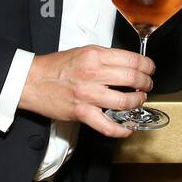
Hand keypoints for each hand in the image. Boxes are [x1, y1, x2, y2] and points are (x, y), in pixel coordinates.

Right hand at [18, 45, 154, 138]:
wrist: (31, 81)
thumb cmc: (55, 67)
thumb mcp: (82, 51)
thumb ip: (105, 57)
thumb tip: (127, 64)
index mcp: (94, 56)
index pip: (132, 59)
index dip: (147, 66)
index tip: (149, 69)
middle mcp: (93, 74)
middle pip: (132, 78)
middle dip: (145, 83)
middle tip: (146, 85)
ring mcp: (88, 94)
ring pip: (125, 101)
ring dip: (137, 102)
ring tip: (138, 100)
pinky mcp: (82, 112)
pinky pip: (107, 125)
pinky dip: (121, 129)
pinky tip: (128, 127)